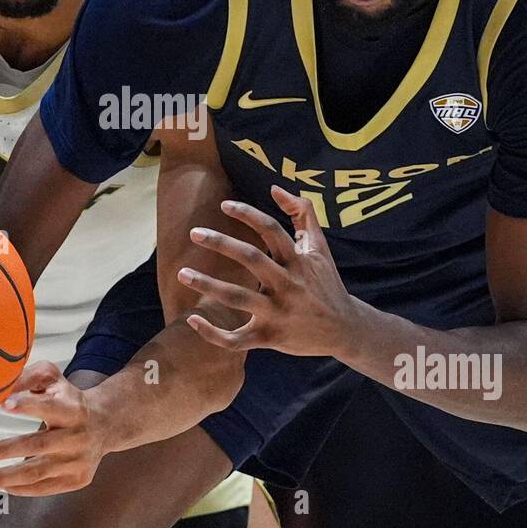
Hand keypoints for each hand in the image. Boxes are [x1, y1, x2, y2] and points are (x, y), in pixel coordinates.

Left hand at [0, 361, 108, 495]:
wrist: (105, 424)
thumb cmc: (69, 399)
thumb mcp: (53, 379)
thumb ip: (28, 378)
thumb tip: (0, 388)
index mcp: (73, 408)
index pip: (49, 406)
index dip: (27, 405)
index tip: (3, 405)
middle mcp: (78, 436)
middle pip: (38, 445)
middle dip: (5, 450)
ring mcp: (78, 461)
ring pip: (37, 472)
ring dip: (5, 477)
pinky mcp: (77, 479)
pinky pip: (43, 488)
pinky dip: (19, 488)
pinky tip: (0, 484)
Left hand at [177, 184, 361, 356]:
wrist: (344, 329)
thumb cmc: (326, 283)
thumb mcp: (320, 246)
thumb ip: (303, 213)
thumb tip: (275, 188)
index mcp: (298, 261)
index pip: (271, 230)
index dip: (247, 214)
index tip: (224, 205)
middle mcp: (288, 285)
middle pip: (252, 258)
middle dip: (221, 244)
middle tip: (194, 232)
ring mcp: (278, 313)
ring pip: (238, 298)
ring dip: (208, 285)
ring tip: (182, 273)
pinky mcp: (269, 338)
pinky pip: (237, 339)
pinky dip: (213, 333)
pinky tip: (193, 319)